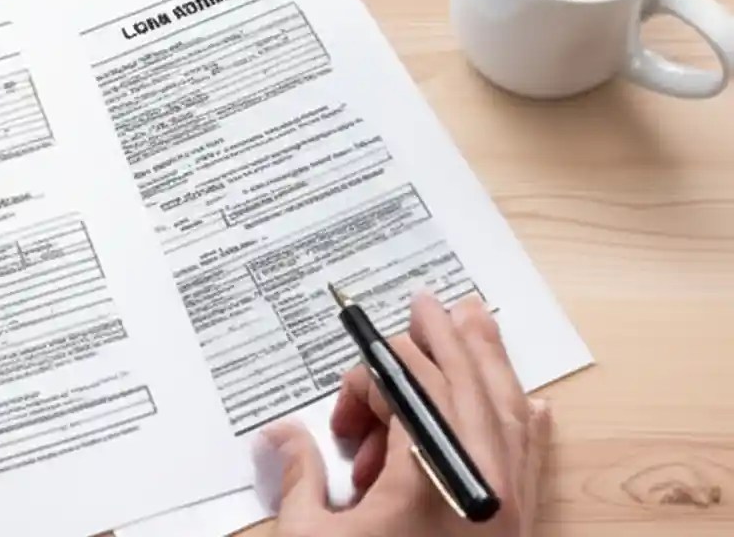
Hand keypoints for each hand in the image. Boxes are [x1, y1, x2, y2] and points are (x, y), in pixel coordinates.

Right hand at [266, 293, 551, 536]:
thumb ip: (298, 478)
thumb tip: (283, 437)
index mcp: (426, 478)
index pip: (407, 394)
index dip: (370, 385)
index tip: (347, 399)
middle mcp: (480, 485)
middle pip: (467, 387)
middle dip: (445, 340)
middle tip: (428, 302)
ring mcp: (508, 509)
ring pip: (507, 413)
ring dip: (491, 363)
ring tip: (477, 322)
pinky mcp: (518, 531)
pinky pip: (533, 461)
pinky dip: (529, 425)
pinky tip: (532, 402)